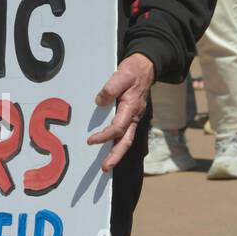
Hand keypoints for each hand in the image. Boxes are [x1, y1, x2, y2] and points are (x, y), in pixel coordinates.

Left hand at [88, 53, 155, 171]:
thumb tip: (99, 102)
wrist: (145, 67)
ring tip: (106, 165)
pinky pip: (124, 133)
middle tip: (105, 168)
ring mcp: (133, 117)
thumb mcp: (122, 75)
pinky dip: (116, 143)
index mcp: (132, 108)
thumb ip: (110, 88)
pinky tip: (108, 148)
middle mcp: (134, 116)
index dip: (104, 136)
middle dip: (116, 156)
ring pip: (126, 139)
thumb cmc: (133, 71)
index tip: (91, 140)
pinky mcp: (130, 116)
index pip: (118, 128)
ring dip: (116, 153)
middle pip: (126, 141)